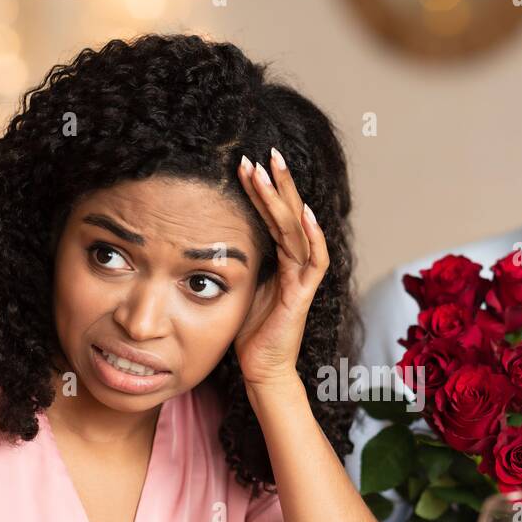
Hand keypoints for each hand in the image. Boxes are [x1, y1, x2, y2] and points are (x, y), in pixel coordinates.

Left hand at [233, 148, 328, 390]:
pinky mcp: (303, 296)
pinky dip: (313, 237)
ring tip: (274, 170)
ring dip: (286, 199)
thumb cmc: (249, 333)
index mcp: (279, 260)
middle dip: (278, 183)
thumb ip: (235, 261)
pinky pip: (314, 262)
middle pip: (289, 214)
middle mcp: (294, 264)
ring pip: (298, 229)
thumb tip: (208, 236)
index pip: (273, 217)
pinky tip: (306, 215)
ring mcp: (302, 278)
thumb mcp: (237, 287)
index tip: (246, 164)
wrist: (261, 369)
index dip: (261, 190)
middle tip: (266, 152)